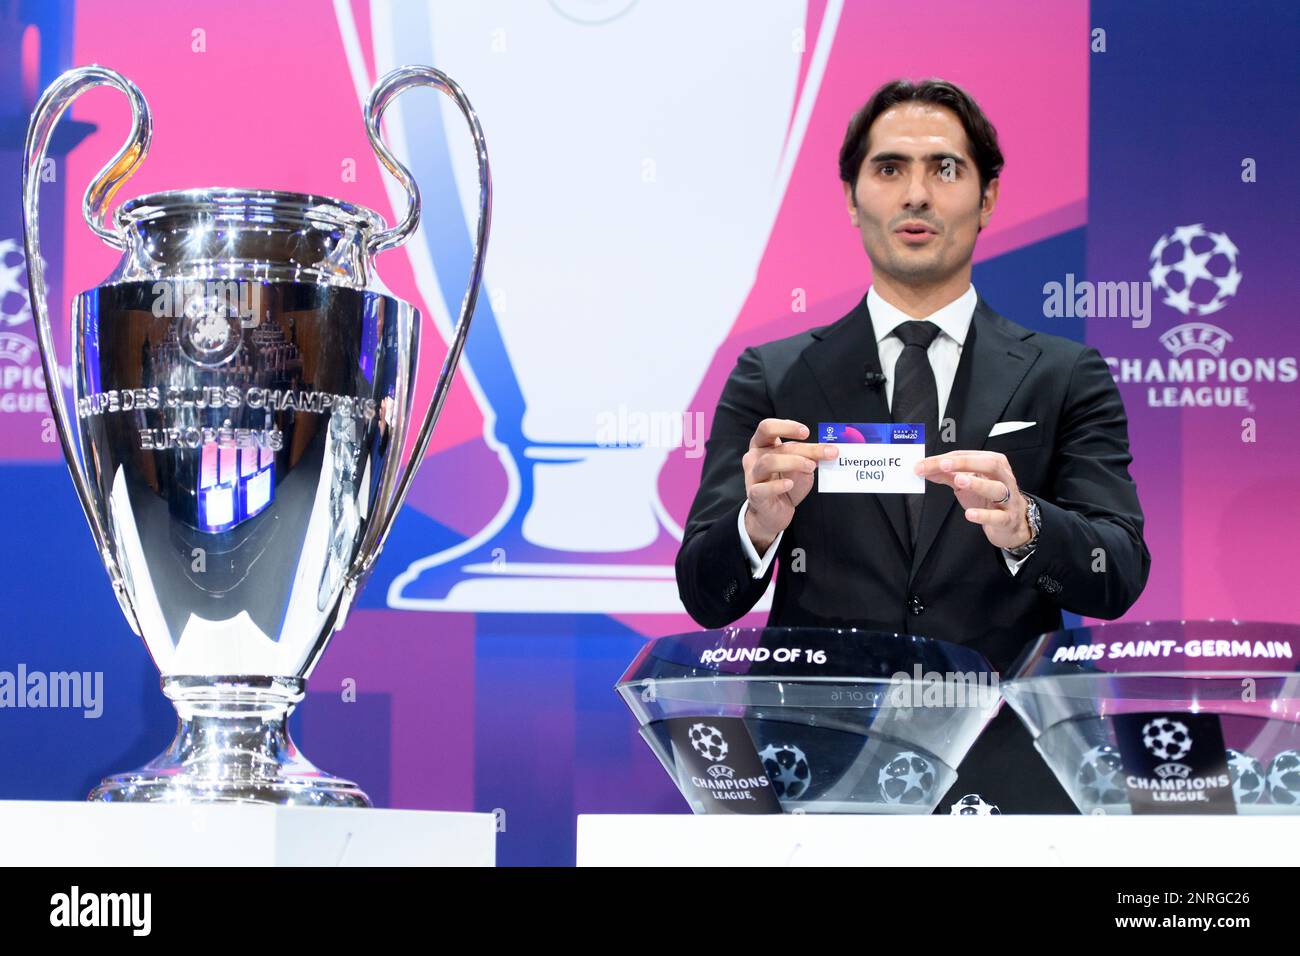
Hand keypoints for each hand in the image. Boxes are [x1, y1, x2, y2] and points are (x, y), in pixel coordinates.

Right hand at [742, 418, 837, 551]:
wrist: (773, 513)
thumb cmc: (786, 486)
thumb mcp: (802, 468)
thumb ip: (810, 457)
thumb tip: (829, 449)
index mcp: (763, 445)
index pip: (767, 427)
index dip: (786, 427)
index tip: (807, 432)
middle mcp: (754, 457)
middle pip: (776, 446)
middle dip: (804, 448)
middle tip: (826, 452)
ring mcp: (752, 476)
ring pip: (768, 462)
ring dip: (793, 462)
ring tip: (811, 467)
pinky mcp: (754, 495)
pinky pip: (763, 488)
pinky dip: (778, 486)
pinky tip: (790, 484)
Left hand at [914, 450, 1031, 549]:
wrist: (1010, 524)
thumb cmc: (989, 499)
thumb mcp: (967, 484)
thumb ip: (947, 475)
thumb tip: (925, 469)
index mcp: (993, 464)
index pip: (968, 456)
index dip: (945, 459)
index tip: (924, 464)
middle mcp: (1003, 478)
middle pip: (989, 464)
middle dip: (965, 463)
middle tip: (943, 465)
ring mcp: (1008, 499)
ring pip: (996, 488)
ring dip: (977, 483)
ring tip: (959, 481)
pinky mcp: (1007, 519)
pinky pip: (997, 516)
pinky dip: (983, 515)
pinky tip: (970, 514)